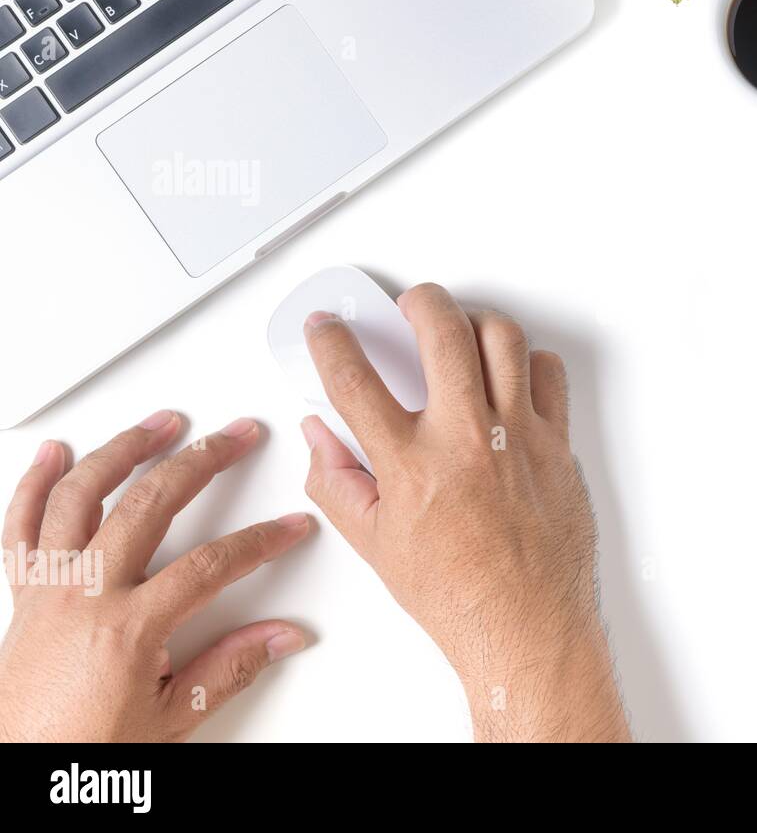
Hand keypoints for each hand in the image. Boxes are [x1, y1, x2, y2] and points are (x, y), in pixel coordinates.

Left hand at [0, 413, 310, 741]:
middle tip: (235, 437)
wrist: (22, 772)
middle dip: (202, 462)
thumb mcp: (173, 718)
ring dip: (124, 450)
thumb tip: (283, 636)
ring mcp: (49, 589)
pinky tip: (54, 455)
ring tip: (160, 424)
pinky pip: (21, 526)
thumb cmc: (86, 749)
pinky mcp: (24, 595)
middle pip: (149, 507)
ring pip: (81, 497)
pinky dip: (35, 483)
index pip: (210, 566)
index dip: (259, 541)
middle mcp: (84, 596)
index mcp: (128, 628)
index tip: (289, 527)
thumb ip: (231, 668)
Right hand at [301, 284, 628, 741]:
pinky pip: (548, 374)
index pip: (355, 379)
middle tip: (408, 306)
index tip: (328, 328)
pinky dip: (527, 363)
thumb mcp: (375, 545)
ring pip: (502, 338)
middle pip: (441, 329)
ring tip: (461, 333)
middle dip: (417, 301)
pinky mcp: (558, 444)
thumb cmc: (458, 595)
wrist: (527, 627)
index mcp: (411, 465)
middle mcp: (465, 440)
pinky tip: (510, 376)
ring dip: (475, 323)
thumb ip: (338, 482)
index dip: (332, 342)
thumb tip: (320, 437)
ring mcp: (518, 437)